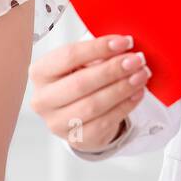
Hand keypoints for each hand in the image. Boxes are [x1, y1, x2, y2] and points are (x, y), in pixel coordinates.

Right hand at [29, 35, 149, 151]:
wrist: (75, 114)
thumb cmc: (77, 80)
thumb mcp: (81, 63)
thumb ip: (97, 54)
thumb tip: (124, 48)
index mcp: (40, 72)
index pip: (69, 56)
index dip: (99, 47)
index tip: (125, 42)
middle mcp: (43, 99)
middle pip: (81, 82)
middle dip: (113, 70)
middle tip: (136, 60)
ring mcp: (56, 122)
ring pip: (93, 105)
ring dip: (122, 88)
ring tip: (140, 76)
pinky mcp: (75, 139)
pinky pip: (104, 122)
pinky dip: (124, 106)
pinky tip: (136, 94)